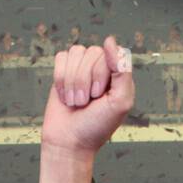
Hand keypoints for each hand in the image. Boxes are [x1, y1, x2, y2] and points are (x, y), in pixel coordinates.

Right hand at [41, 36, 135, 154]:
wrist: (69, 142)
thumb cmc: (96, 126)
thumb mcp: (120, 102)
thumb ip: (122, 70)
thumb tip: (109, 40)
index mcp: (118, 74)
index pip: (109, 54)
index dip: (99, 74)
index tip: (98, 96)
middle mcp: (101, 68)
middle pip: (91, 52)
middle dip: (84, 80)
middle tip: (84, 103)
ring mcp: (81, 69)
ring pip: (75, 53)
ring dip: (71, 81)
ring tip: (75, 101)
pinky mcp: (63, 72)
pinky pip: (61, 57)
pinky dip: (60, 78)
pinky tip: (64, 95)